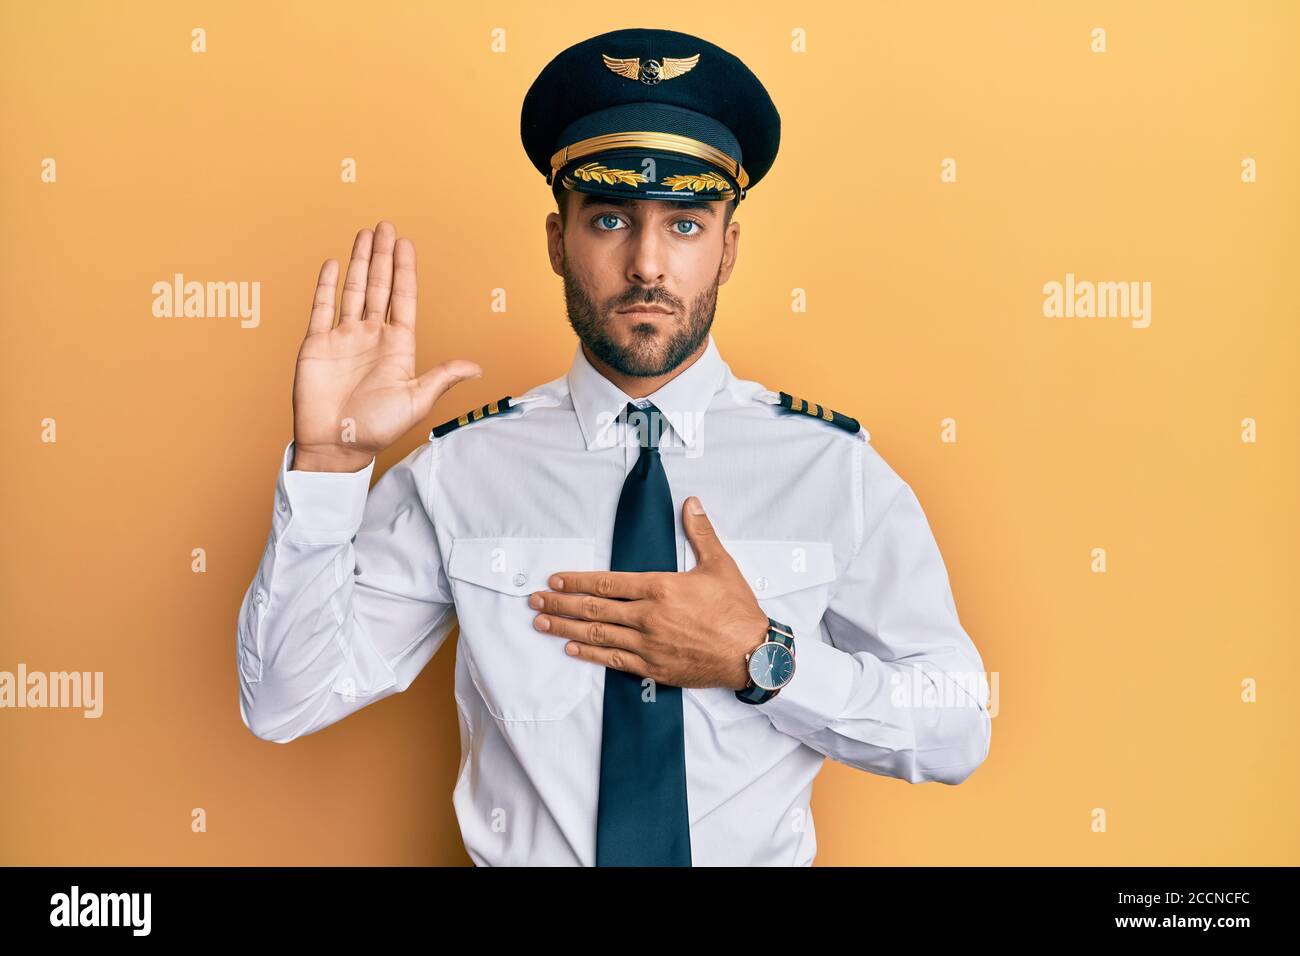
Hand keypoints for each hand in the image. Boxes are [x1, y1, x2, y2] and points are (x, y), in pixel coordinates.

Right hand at [291, 220, 482, 471]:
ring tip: (364, 234)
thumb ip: (441, 378)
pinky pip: (322, 308)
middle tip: (385, 225)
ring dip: (359, 263)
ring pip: (353, 290)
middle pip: (379, 287)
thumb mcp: (416, 400)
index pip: (402, 299)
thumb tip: (476, 367)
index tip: (405, 244)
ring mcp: (344, 338)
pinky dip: (327, 285)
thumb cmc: (377, 428)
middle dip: (382, 256)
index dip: (404, 271)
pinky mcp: (317, 344)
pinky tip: (334, 263)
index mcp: (397, 346)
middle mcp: (371, 336)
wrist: (335, 445)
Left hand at [527, 496, 768, 690]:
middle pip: (594, 608)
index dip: (577, 580)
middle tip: (534, 599)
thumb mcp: (720, 564)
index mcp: (660, 588)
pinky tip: (571, 648)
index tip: (555, 578)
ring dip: (565, 627)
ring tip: (541, 621)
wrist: (752, 653)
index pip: (607, 582)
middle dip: (560, 602)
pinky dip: (589, 653)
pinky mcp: (653, 667)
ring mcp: (648, 644)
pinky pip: (613, 659)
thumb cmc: (737, 610)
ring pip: (597, 634)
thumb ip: (700, 533)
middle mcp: (648, 616)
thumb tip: (691, 503)